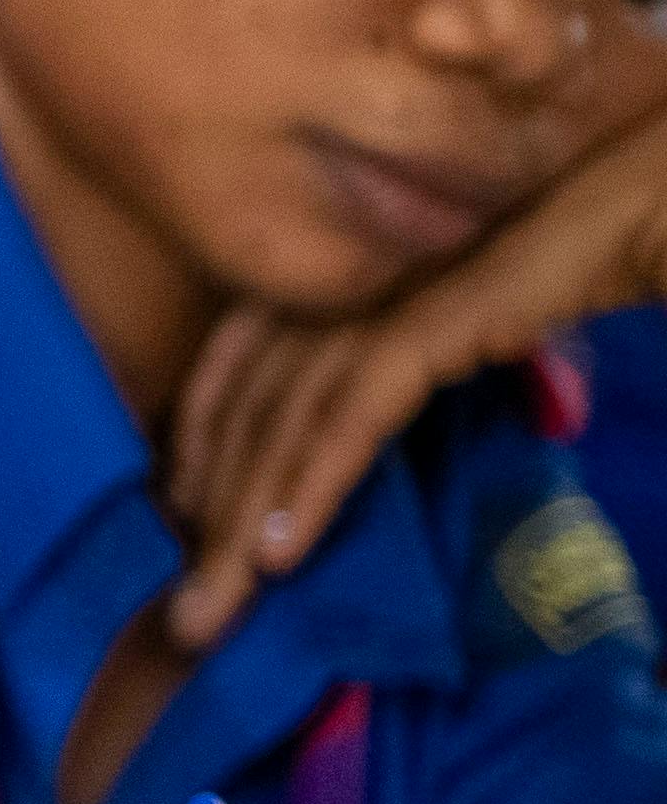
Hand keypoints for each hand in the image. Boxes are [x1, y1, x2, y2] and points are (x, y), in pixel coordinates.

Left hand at [165, 100, 666, 649]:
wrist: (659, 194)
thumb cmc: (585, 249)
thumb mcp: (475, 315)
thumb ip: (419, 356)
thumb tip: (361, 436)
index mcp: (351, 270)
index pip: (243, 358)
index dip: (206, 439)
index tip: (189, 519)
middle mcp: (352, 273)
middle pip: (249, 398)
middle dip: (209, 508)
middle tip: (186, 609)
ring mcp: (394, 288)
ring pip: (286, 414)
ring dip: (243, 520)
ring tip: (214, 607)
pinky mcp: (445, 313)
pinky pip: (356, 410)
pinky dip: (311, 482)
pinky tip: (280, 553)